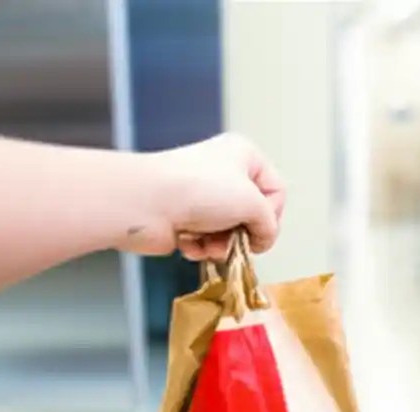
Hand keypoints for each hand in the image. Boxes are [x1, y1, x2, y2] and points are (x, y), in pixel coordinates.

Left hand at [120, 134, 285, 260]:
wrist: (144, 203)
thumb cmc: (197, 190)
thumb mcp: (252, 203)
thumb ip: (269, 224)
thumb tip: (263, 239)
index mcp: (243, 155)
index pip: (275, 191)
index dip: (271, 215)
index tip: (259, 228)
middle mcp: (223, 173)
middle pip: (252, 216)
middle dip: (243, 233)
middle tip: (233, 238)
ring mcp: (202, 197)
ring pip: (230, 233)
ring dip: (222, 245)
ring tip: (207, 243)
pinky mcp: (185, 219)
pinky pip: (207, 241)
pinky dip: (201, 248)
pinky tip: (189, 243)